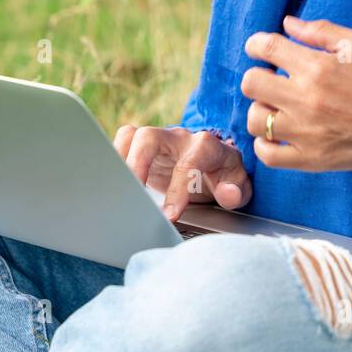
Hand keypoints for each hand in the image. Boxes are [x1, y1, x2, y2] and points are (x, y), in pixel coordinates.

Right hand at [113, 124, 251, 221]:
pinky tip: (113, 182)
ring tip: (117, 187)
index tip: (169, 216)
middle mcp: (179, 138)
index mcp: (205, 146)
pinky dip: (114, 159)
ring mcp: (159, 140)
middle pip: (150, 137)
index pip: (188, 162)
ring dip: (120, 159)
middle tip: (132, 193)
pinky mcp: (143, 147)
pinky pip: (123, 142)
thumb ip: (236, 191)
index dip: (178, 188)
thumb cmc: (224, 177)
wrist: (216, 167)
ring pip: (132, 136)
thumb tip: (228, 194)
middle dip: (137, 163)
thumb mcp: (238, 186)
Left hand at [241, 15, 351, 181]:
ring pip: (255, 119)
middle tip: (274, 79)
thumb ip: (320, 30)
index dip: (256, 44)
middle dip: (258, 75)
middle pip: (251, 83)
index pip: (265, 48)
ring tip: (278, 107)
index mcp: (317, 67)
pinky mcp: (310, 159)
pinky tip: (278, 133)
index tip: (261, 48)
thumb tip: (287, 23)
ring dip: (262, 109)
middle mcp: (306, 99)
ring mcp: (306, 133)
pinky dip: (265, 143)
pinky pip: (267, 155)